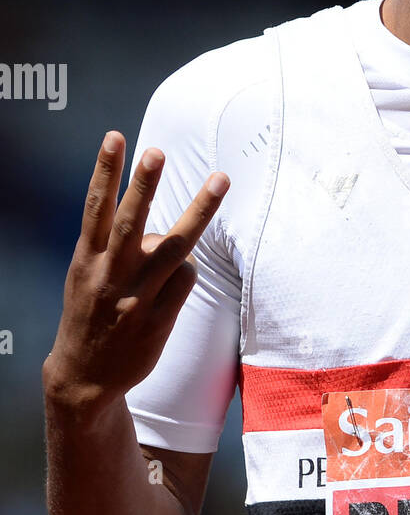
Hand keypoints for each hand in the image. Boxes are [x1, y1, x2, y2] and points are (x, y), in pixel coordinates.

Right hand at [42, 131, 229, 418]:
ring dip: (200, 210)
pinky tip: (179, 278)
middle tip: (157, 151)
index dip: (105, 170)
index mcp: (86, 260)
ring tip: (220, 179)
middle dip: (145, 185)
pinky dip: (188, 270)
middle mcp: (109, 276)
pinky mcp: (158, 320)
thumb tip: (164, 230)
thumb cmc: (90, 315)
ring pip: (175, 247)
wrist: (84, 378)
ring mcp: (135, 299)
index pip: (96, 206)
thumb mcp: (85, 277)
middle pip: (132, 222)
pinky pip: (185, 279)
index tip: (114, 137)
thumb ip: (113, 248)